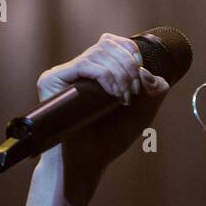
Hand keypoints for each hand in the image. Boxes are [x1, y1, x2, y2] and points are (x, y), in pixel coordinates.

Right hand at [35, 32, 171, 173]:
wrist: (87, 163)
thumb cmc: (111, 140)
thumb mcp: (142, 112)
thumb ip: (154, 90)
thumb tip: (148, 70)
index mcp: (96, 71)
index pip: (114, 43)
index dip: (132, 53)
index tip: (142, 79)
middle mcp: (78, 69)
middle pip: (109, 44)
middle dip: (129, 66)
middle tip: (133, 92)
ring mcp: (64, 73)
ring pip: (99, 52)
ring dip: (120, 73)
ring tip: (123, 98)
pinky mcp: (52, 80)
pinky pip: (85, 64)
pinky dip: (105, 76)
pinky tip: (111, 94)